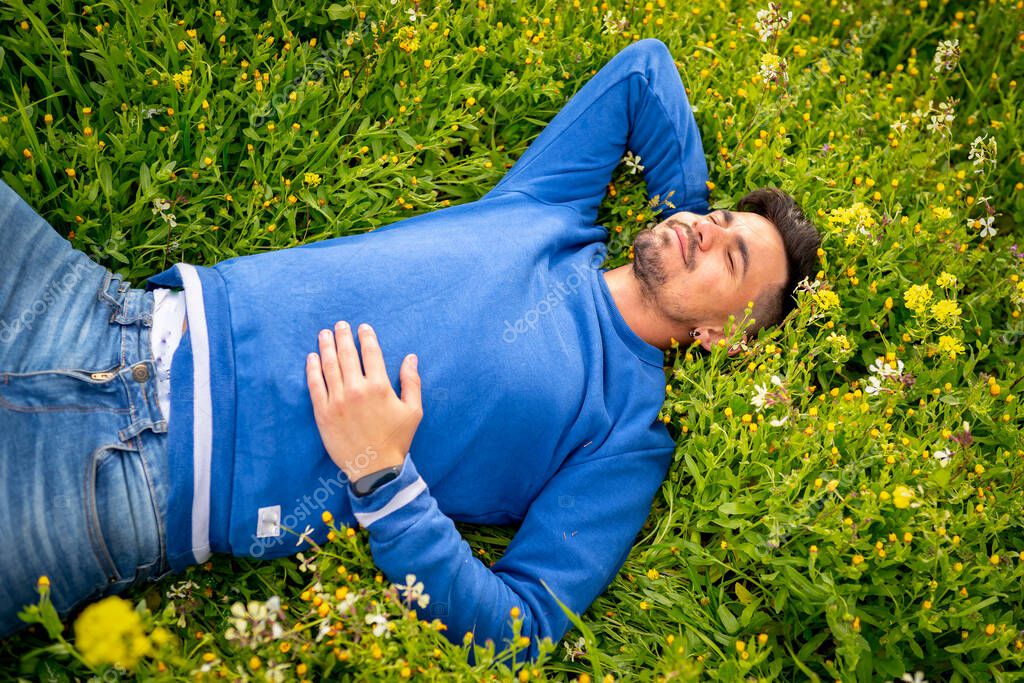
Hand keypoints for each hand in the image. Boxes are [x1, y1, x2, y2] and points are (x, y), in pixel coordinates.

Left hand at [306, 321, 422, 481]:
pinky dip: (312, 369)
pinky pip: (315, 385)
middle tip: (340, 325)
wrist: (375, 469)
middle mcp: (356, 390)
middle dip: (343, 336)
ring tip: (324, 334)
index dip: (366, 337)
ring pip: (329, 366)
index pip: (371, 353)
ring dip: (326, 346)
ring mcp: (337, 401)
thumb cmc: (397, 439)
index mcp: (379, 387)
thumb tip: (410, 357)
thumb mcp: (413, 410)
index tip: (362, 328)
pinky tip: (312, 358)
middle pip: (347, 355)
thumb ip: (412, 382)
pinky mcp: (323, 413)